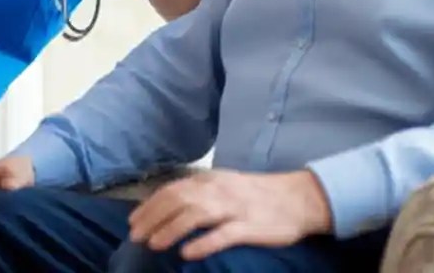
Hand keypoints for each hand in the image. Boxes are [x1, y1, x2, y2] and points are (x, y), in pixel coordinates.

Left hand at [127, 169, 331, 260]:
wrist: (299, 198)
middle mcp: (220, 191)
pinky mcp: (250, 226)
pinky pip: (223, 235)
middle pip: (179, 200)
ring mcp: (235, 208)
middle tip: (135, 236)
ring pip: (196, 214)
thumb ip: (202, 192)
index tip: (133, 221)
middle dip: (153, 218)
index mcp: (212, 180)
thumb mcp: (227, 185)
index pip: (173, 189)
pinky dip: (203, 243)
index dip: (150, 205)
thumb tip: (171, 205)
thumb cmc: (259, 194)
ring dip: (171, 229)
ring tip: (153, 245)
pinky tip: (187, 254)